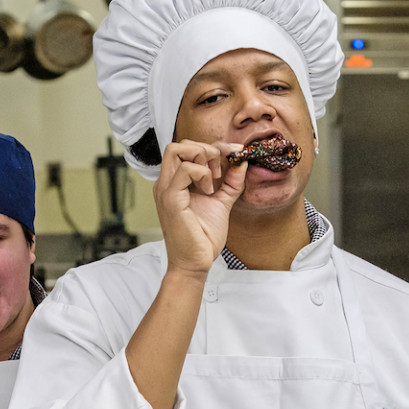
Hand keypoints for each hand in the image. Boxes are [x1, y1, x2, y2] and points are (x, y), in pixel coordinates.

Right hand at [153, 140, 247, 277]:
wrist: (195, 263)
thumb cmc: (202, 238)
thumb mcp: (221, 203)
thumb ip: (231, 183)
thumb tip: (241, 162)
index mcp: (175, 183)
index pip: (188, 149)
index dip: (214, 147)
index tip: (234, 155)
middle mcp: (167, 183)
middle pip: (179, 144)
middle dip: (206, 149)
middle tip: (220, 171)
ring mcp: (166, 189)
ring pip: (176, 149)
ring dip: (202, 158)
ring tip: (213, 181)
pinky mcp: (171, 199)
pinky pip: (185, 169)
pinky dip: (202, 173)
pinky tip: (209, 191)